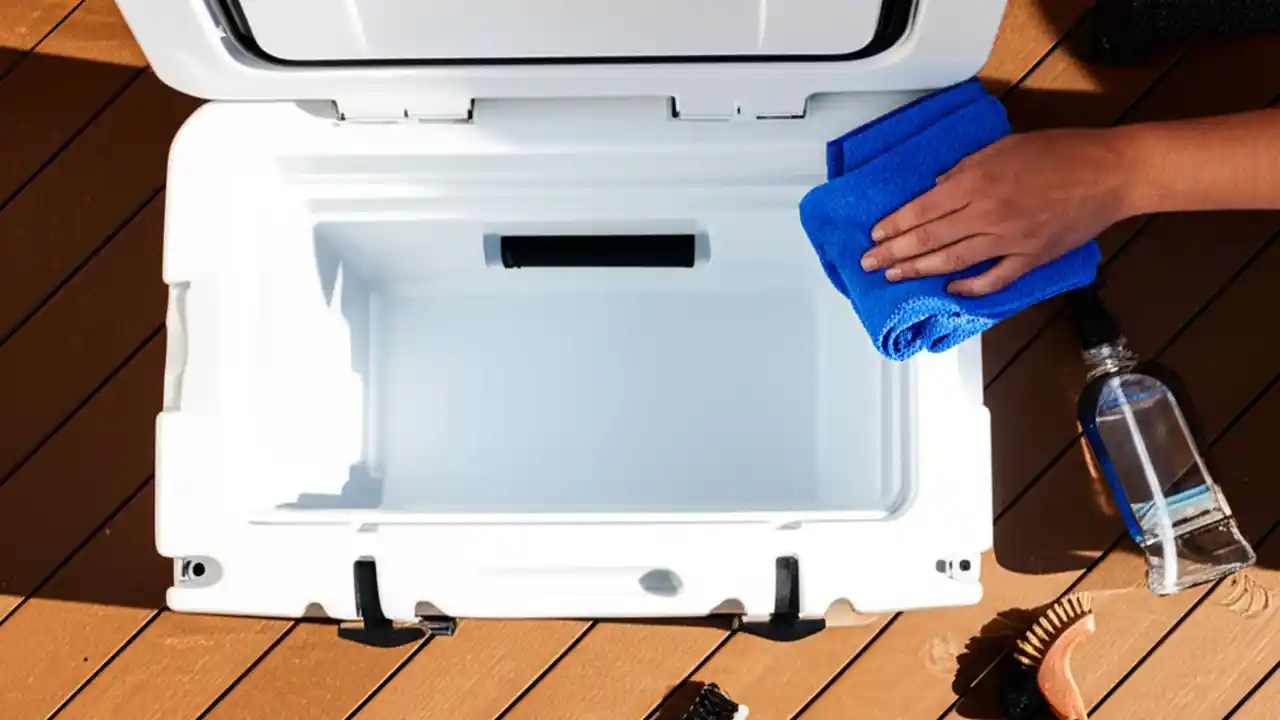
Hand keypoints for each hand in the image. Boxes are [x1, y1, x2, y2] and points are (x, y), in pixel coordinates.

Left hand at [861, 129, 1131, 295]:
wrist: (1110, 172)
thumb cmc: (1059, 151)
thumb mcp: (1004, 146)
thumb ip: (966, 167)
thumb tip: (936, 186)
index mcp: (978, 181)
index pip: (924, 209)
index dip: (895, 225)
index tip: (875, 236)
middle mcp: (988, 213)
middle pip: (930, 238)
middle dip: (895, 253)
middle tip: (869, 264)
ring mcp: (1010, 240)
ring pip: (954, 261)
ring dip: (919, 270)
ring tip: (894, 277)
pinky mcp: (1031, 257)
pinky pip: (994, 279)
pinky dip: (970, 288)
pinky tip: (949, 290)